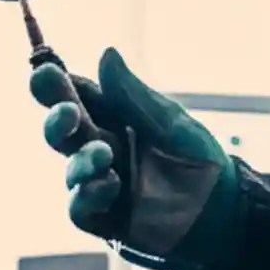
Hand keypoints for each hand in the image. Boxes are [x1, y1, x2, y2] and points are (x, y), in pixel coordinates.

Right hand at [30, 48, 243, 269]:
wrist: (222, 212)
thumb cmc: (200, 160)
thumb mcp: (171, 123)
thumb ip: (134, 96)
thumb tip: (106, 53)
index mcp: (117, 117)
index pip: (79, 95)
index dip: (58, 84)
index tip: (47, 71)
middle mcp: (101, 146)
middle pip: (65, 129)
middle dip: (57, 118)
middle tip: (67, 112)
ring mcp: (99, 181)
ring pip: (71, 168)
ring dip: (82, 161)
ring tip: (104, 156)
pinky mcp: (103, 217)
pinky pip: (80, 206)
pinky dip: (88, 194)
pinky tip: (108, 185)